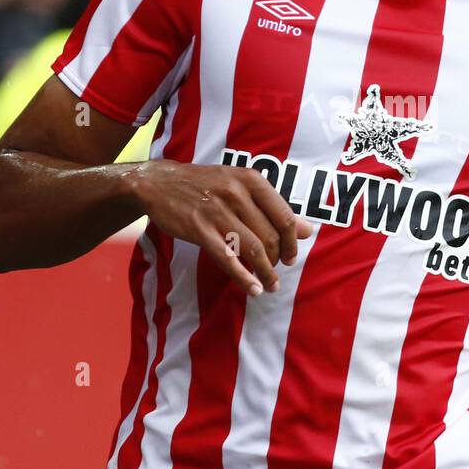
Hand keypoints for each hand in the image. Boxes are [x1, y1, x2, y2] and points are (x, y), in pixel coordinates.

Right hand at [127, 160, 313, 296]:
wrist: (160, 182)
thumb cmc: (206, 185)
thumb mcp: (241, 187)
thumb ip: (274, 208)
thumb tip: (308, 230)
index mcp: (251, 180)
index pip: (284, 216)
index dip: (292, 242)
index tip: (292, 258)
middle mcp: (237, 193)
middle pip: (269, 236)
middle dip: (278, 260)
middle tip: (277, 272)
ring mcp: (217, 211)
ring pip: (252, 249)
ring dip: (265, 272)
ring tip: (270, 286)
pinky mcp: (198, 229)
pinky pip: (227, 258)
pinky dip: (243, 277)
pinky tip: (253, 289)